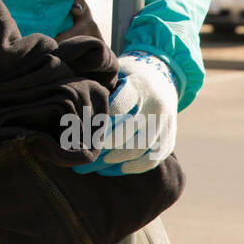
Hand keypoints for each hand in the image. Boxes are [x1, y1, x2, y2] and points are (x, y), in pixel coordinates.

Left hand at [72, 52, 177, 175]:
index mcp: (138, 87)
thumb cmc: (127, 76)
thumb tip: (74, 110)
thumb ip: (100, 89)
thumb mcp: (115, 74)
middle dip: (104, 145)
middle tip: (84, 152)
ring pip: (142, 148)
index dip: (100, 121)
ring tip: (95, 164)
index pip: (119, 106)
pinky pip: (154, 158)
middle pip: (129, 131)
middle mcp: (155, 106)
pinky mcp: (170, 137)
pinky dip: (135, 167)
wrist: (163, 75)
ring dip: (117, 159)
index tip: (81, 129)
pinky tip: (115, 169)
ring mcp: (165, 123)